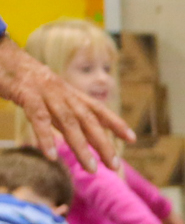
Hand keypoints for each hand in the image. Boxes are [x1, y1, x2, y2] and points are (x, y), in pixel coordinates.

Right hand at [0, 36, 131, 170]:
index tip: (133, 138)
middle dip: (104, 144)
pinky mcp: (26, 94)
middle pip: (89, 121)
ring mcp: (46, 94)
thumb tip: (79, 135)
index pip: (98, 109)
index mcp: (70, 94)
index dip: (116, 123)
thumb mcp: (51, 95)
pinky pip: (38, 118)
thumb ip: (64, 114)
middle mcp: (63, 93)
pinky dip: (45, 137)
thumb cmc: (26, 80)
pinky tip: (50, 155)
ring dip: (81, 147)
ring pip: (69, 122)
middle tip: (116, 166)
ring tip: (91, 168)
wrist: (2, 55)